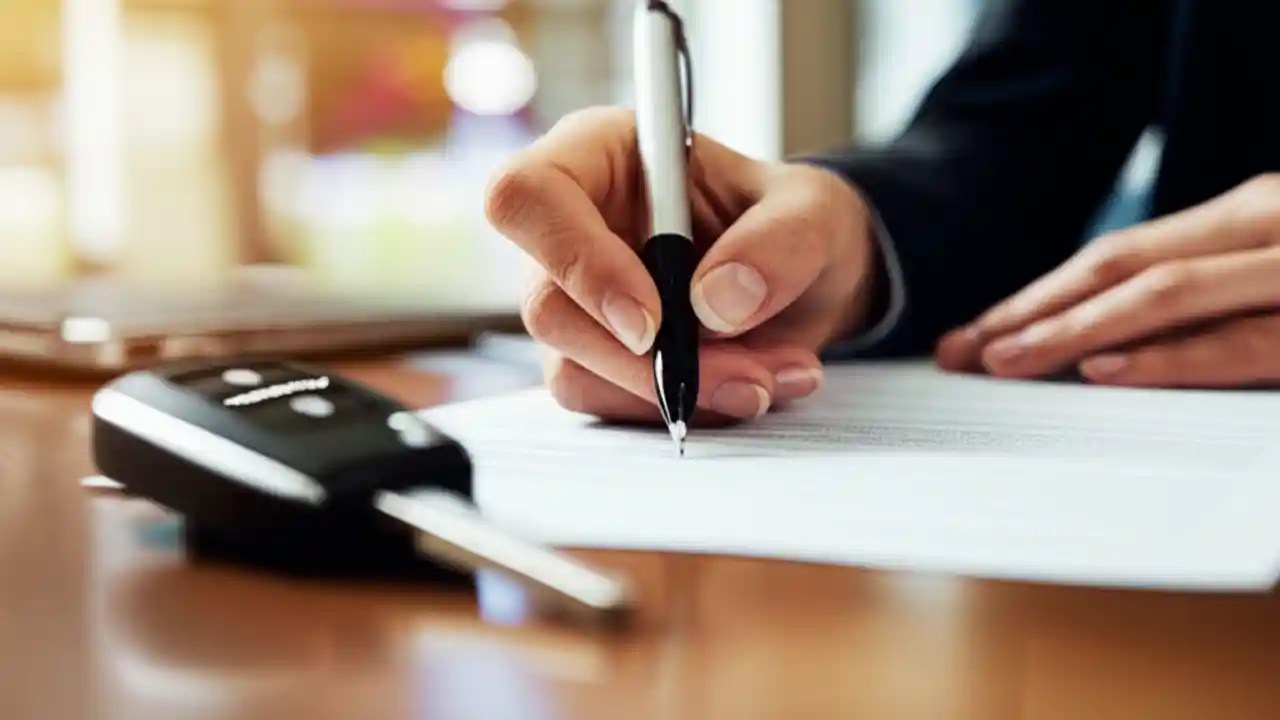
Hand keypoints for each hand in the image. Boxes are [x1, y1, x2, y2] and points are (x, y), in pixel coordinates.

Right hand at [486, 107, 877, 422]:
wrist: (810, 285)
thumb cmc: (796, 224)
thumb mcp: (818, 213)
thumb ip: (780, 243)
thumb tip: (715, 302)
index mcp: (600, 155)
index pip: (529, 195)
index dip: (576, 261)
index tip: (652, 320)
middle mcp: (572, 225)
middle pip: (547, 305)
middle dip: (647, 360)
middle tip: (745, 374)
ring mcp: (574, 298)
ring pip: (574, 368)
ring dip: (677, 391)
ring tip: (771, 377)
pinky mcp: (592, 358)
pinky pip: (607, 403)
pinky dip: (683, 407)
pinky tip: (748, 387)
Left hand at [936, 174, 1279, 386]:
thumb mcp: (1271, 272)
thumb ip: (1210, 290)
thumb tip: (1106, 341)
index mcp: (1246, 217)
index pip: (1117, 256)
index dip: (1036, 296)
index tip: (970, 336)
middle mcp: (1261, 230)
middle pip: (1119, 267)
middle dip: (1029, 311)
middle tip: (957, 354)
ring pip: (1164, 295)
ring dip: (1073, 329)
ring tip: (1002, 361)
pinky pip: (1239, 343)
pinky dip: (1168, 356)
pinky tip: (1102, 369)